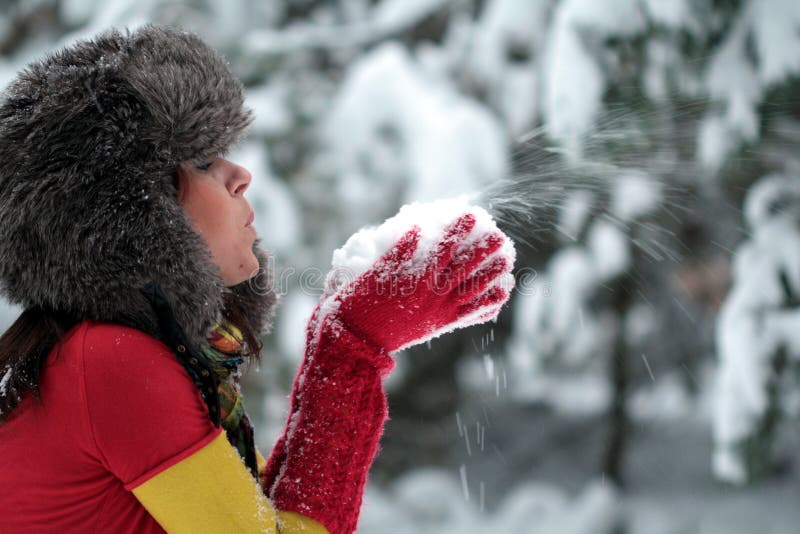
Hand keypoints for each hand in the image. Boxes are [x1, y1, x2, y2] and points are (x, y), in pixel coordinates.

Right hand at [326, 213, 513, 352]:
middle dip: (483, 250)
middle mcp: (433, 294)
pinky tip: (499, 296)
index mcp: (416, 278)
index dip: (459, 230)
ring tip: (507, 262)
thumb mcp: (373, 274)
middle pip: (465, 268)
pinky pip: (468, 314)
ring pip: (472, 290)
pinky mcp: (439, 324)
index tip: (472, 216)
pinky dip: (486, 305)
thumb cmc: (359, 304)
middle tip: (499, 236)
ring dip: (491, 275)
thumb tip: (416, 229)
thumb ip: (397, 252)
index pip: (444, 249)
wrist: (358, 342)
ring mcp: (439, 311)